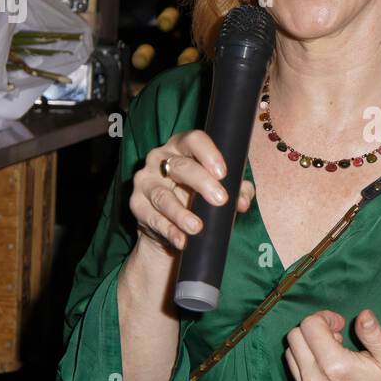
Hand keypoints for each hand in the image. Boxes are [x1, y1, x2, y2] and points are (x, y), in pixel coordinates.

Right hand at [129, 130, 254, 254]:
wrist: (170, 224)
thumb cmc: (198, 196)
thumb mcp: (220, 189)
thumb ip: (237, 191)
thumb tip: (243, 201)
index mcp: (182, 147)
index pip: (194, 140)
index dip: (209, 153)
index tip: (223, 173)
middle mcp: (160, 159)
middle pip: (180, 167)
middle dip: (202, 183)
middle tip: (220, 200)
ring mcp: (146, 181)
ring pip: (162, 196)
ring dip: (180, 213)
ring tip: (197, 228)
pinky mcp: (137, 205)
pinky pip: (153, 218)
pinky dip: (169, 231)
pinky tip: (182, 240)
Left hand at [283, 309, 380, 380]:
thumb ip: (373, 333)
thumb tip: (362, 314)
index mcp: (336, 367)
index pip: (309, 326)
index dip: (325, 317)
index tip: (341, 323)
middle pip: (294, 338)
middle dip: (314, 330)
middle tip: (337, 336)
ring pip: (290, 357)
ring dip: (308, 348)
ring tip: (333, 353)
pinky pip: (296, 378)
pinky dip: (308, 367)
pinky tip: (331, 373)